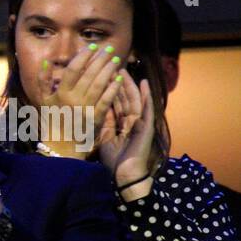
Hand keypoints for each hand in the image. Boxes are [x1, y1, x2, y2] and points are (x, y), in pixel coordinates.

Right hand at [38, 45, 122, 151]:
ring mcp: (84, 109)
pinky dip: (113, 89)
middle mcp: (72, 100)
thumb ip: (43, 81)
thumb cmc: (52, 123)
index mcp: (59, 94)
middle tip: (108, 49)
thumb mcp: (43, 101)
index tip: (92, 46)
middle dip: (100, 59)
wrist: (59, 148)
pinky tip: (119, 79)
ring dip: (108, 70)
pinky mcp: (94, 119)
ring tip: (115, 59)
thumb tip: (46, 61)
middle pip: (88, 74)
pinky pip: (106, 100)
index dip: (83, 56)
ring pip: (98, 84)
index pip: (73, 69)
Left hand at [97, 76, 157, 191]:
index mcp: (120, 122)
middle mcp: (130, 120)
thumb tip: (94, 106)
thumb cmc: (113, 159)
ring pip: (134, 99)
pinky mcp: (146, 127)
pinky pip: (146, 108)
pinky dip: (146, 95)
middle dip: (117, 82)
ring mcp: (140, 122)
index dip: (107, 88)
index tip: (99, 74)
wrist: (124, 175)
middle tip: (110, 65)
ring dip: (129, 84)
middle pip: (123, 97)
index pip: (113, 101)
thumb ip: (103, 121)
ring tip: (123, 69)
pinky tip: (144, 83)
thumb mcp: (103, 136)